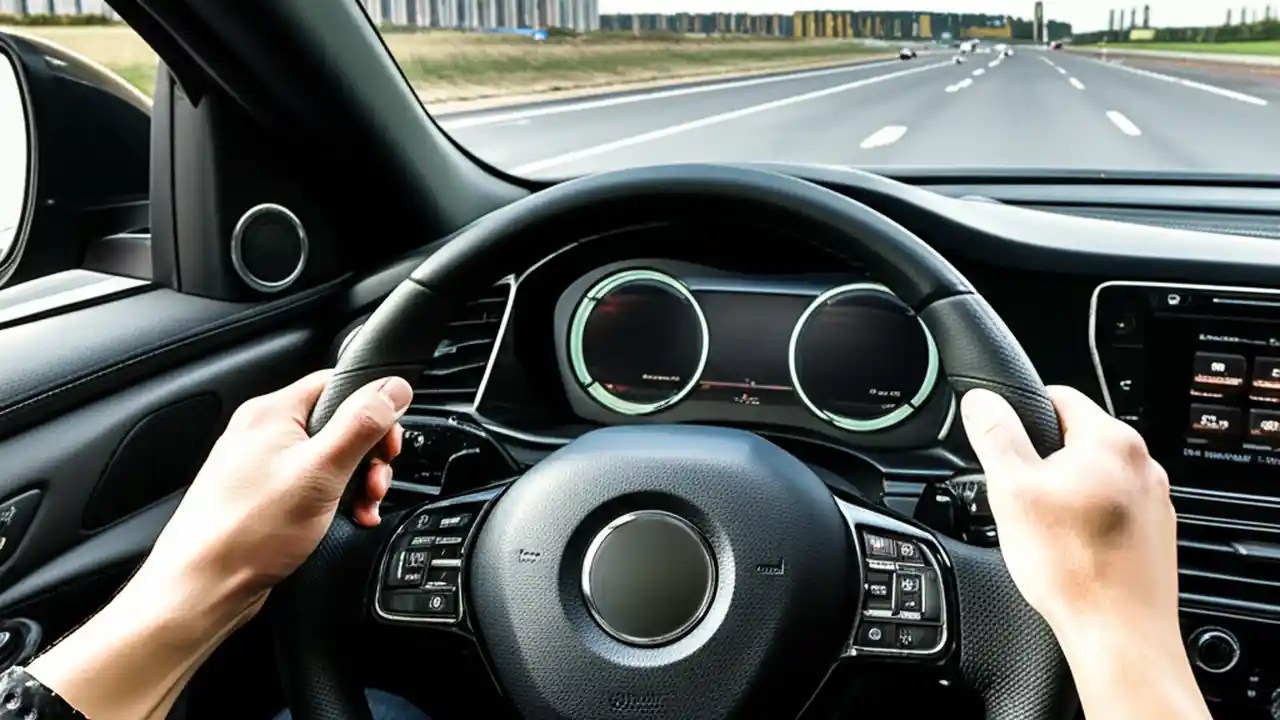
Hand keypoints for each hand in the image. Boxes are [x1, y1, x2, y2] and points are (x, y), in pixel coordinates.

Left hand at [28, 371, 413, 719]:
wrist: (203, 587)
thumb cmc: (249, 532)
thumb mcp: (321, 471)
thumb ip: (362, 425)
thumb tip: (393, 387)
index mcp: (272, 412)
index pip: (338, 383)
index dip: (373, 410)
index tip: (389, 444)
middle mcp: (263, 432)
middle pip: (338, 422)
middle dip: (369, 454)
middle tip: (376, 482)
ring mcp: (261, 464)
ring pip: (329, 456)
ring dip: (357, 480)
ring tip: (363, 506)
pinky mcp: (264, 494)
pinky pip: (312, 482)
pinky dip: (336, 498)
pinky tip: (347, 518)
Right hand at [960, 385, 1176, 634]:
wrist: (1118, 634)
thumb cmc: (1073, 567)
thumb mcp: (1012, 490)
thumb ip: (995, 436)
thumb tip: (983, 401)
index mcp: (1111, 440)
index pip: (1057, 396)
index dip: (1020, 415)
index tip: (1003, 443)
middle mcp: (1143, 464)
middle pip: (1073, 441)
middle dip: (1041, 463)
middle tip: (1020, 499)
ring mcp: (1153, 500)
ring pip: (1092, 478)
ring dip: (1065, 494)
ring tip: (1046, 532)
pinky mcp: (1154, 534)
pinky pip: (1110, 510)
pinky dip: (1087, 522)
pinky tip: (1070, 550)